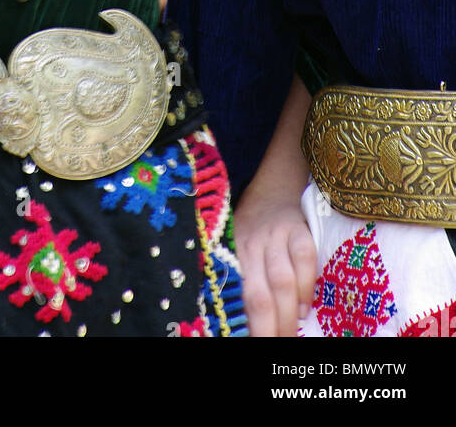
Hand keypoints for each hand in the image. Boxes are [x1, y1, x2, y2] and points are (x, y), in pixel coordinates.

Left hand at [234, 191, 317, 336]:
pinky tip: (306, 305)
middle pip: (260, 297)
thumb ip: (246, 284)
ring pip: (281, 281)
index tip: (257, 344)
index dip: (249, 326)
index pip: (239, 299)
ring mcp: (276, 236)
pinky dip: (307, 284)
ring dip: (289, 314)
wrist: (272, 192)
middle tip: (277, 347)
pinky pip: (305, 256)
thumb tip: (251, 324)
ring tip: (293, 332)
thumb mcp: (240, 253)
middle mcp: (251, 246)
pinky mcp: (299, 228)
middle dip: (270, 329)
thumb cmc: (254, 233)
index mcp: (233, 257)